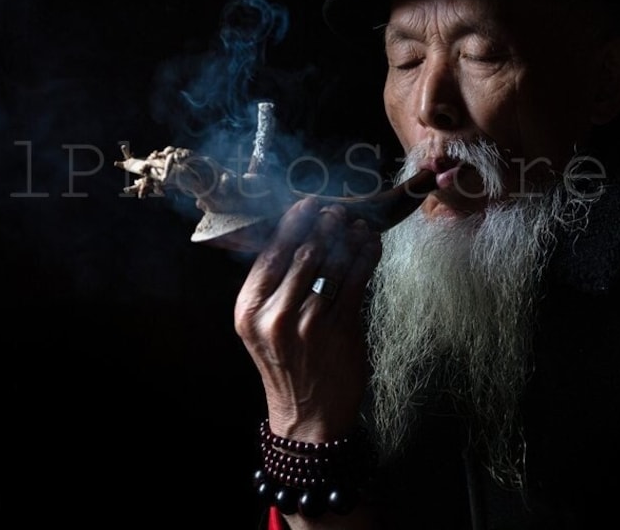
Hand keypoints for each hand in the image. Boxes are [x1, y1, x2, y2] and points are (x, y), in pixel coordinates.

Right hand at [234, 197, 382, 442]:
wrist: (306, 415)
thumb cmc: (286, 365)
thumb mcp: (261, 327)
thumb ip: (271, 288)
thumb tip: (295, 236)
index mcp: (248, 309)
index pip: (270, 254)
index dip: (291, 223)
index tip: (307, 204)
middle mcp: (274, 314)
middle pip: (302, 253)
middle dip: (323, 225)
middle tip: (337, 210)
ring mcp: (308, 323)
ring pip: (332, 264)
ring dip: (348, 238)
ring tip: (357, 224)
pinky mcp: (340, 330)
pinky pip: (356, 281)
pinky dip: (366, 257)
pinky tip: (371, 245)